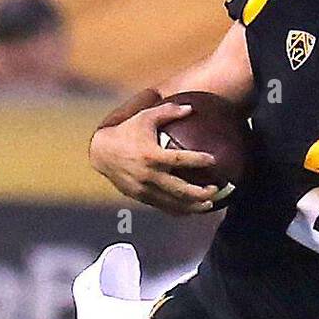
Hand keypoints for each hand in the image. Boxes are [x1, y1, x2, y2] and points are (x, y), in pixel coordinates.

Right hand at [89, 101, 220, 215]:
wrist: (102, 153)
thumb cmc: (127, 131)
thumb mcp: (145, 117)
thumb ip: (168, 112)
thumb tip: (190, 108)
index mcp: (151, 155)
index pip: (179, 160)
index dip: (197, 160)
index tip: (213, 160)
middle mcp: (149, 175)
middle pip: (180, 189)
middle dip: (201, 192)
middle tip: (216, 190)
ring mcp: (145, 190)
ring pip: (174, 203)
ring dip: (194, 206)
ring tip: (210, 204)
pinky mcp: (141, 198)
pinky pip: (164, 207)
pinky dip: (180, 210)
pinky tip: (192, 210)